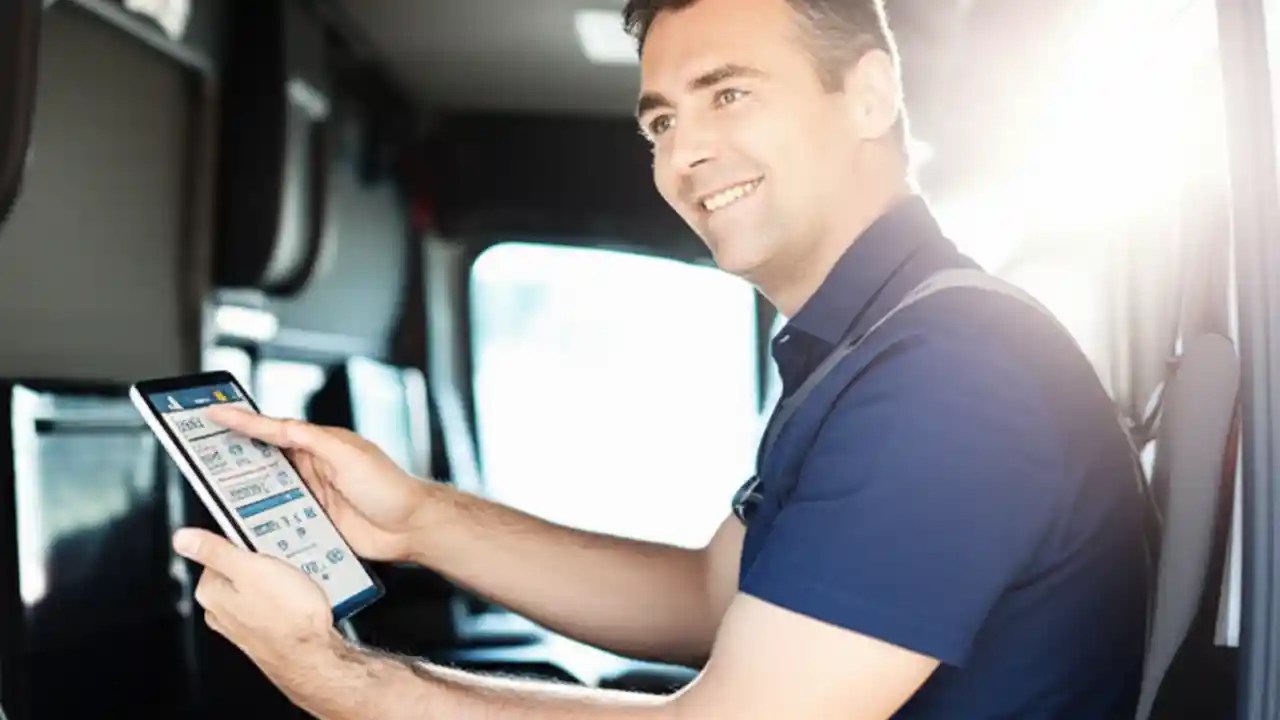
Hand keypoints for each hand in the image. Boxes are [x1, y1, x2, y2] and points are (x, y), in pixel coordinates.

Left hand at [172, 527, 346, 701]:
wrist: (314, 656)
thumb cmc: (288, 617)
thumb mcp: (251, 569)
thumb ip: (214, 551)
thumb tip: (183, 537)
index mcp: (211, 592)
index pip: (216, 553)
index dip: (243, 543)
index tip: (261, 544)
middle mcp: (220, 612)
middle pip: (237, 571)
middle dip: (260, 562)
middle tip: (282, 561)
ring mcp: (242, 625)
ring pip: (257, 588)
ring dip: (276, 580)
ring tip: (294, 580)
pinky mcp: (264, 633)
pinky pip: (272, 604)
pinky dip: (285, 598)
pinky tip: (299, 598)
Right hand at [206, 405, 431, 562]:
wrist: (411, 527)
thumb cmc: (389, 486)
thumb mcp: (347, 455)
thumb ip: (311, 440)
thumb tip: (278, 426)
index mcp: (319, 444)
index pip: (273, 430)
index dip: (243, 423)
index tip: (214, 415)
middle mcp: (313, 468)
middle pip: (264, 461)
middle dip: (234, 458)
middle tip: (201, 455)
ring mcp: (312, 496)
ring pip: (267, 492)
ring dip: (245, 493)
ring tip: (213, 490)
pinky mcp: (314, 522)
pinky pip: (280, 519)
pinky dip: (262, 521)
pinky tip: (245, 525)